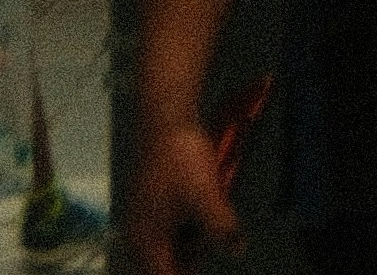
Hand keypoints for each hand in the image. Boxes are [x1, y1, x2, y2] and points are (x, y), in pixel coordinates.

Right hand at [125, 119, 243, 274]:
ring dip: (189, 242)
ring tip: (213, 229)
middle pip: (164, 263)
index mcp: (146, 241)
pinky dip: (185, 224)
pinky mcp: (150, 196)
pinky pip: (166, 224)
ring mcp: (142, 213)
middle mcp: (138, 233)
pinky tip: (203, 212)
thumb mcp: (206, 197)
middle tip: (213, 247)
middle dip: (189, 260)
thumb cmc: (182, 161)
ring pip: (167, 243)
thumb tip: (238, 251)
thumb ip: (221, 229)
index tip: (202, 270)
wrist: (165, 115)